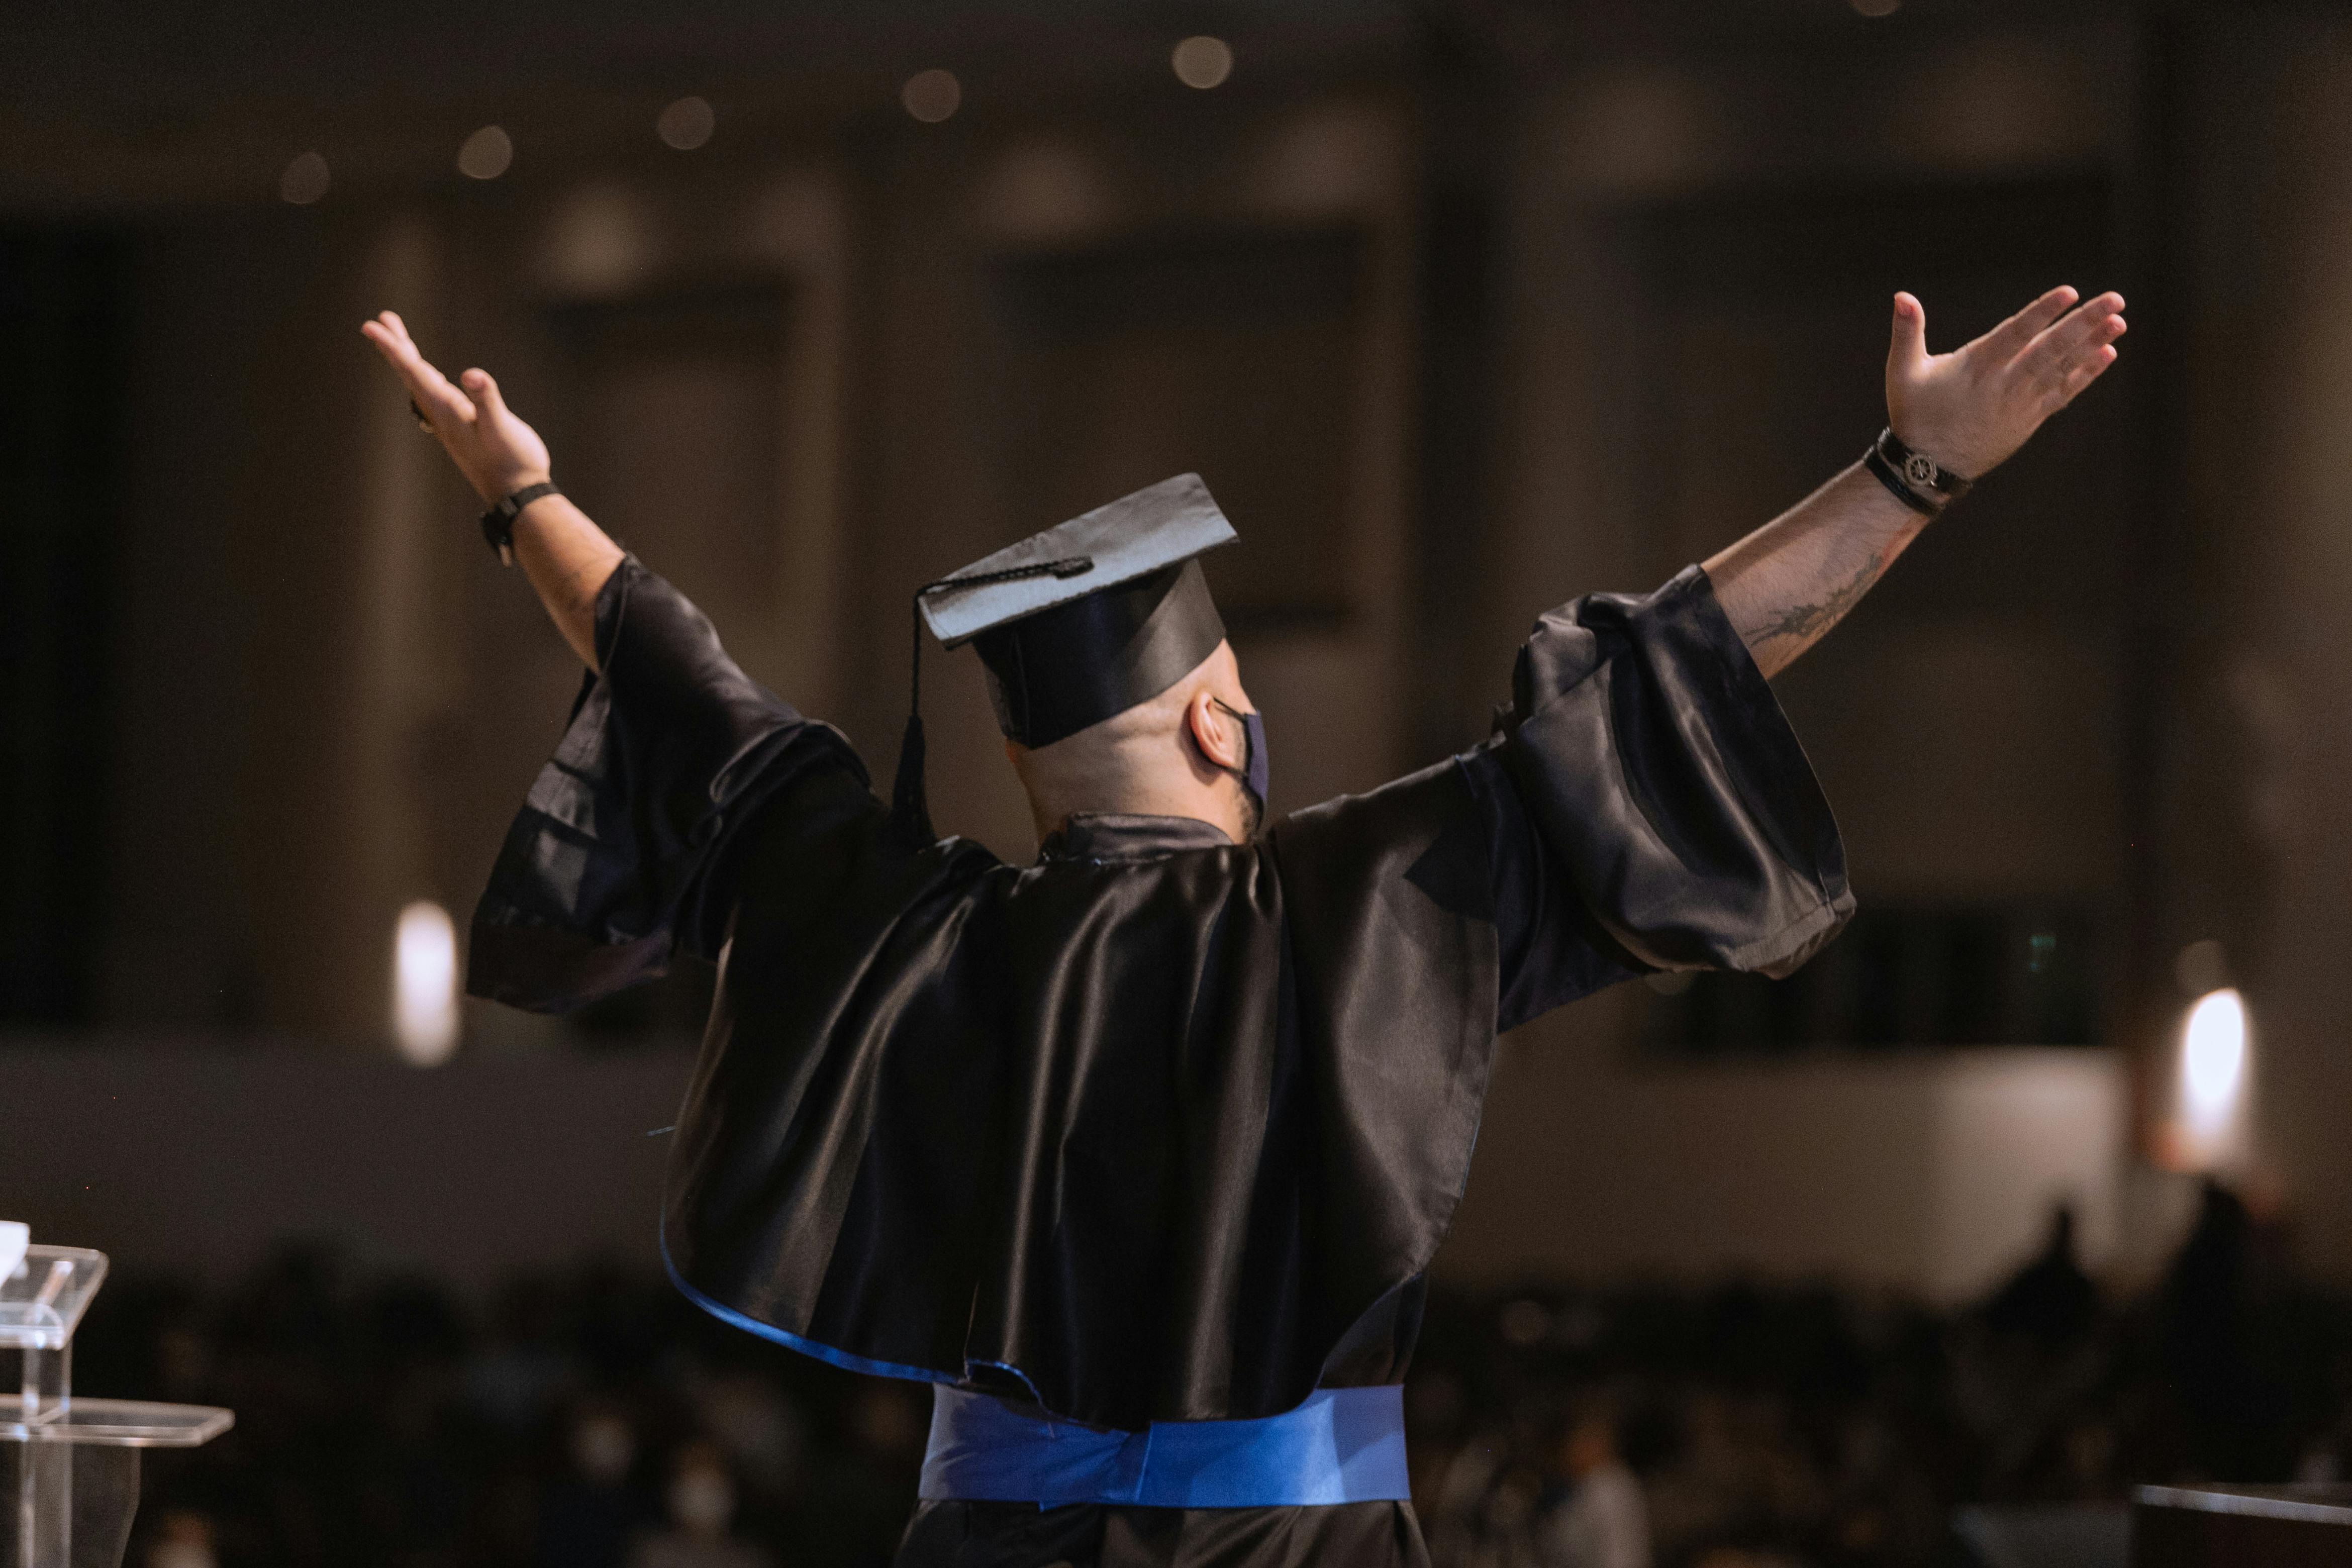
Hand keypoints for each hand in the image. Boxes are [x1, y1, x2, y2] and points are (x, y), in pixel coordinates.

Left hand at [359, 311, 550, 503]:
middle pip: (411, 373)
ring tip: (400, 339)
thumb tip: (472, 374)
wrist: (517, 494)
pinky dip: (426, 377)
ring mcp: (449, 422)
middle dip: (396, 346)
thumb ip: (487, 401)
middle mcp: (441, 414)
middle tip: (380, 320)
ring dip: (409, 359)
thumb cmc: (513, 462)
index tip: (371, 326)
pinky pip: (434, 395)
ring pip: (421, 383)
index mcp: (446, 409)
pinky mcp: (460, 427)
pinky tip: (430, 374)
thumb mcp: (501, 428)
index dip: (392, 347)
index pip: (413, 371)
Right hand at [1885, 285, 2125, 478]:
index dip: (2042, 312)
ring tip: (2119, 322)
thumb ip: (1907, 331)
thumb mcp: (1902, 371)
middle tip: (2116, 299)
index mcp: (1977, 367)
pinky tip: (2107, 355)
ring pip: (2062, 368)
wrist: (1928, 470)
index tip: (2069, 292)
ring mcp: (2021, 403)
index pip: (2015, 333)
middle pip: (2051, 348)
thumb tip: (1901, 296)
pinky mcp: (2030, 419)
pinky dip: (2085, 374)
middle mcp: (2005, 383)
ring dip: (2092, 344)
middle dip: (2085, 322)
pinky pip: (2064, 393)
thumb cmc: (1915, 415)